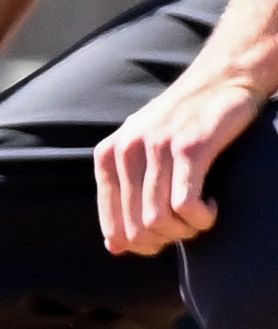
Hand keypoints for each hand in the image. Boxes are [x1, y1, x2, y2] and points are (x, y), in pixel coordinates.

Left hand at [95, 71, 264, 255]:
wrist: (220, 79)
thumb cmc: (183, 123)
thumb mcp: (142, 154)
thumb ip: (125, 197)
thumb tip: (114, 249)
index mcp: (108, 156)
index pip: (114, 228)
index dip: (144, 245)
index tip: (169, 237)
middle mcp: (125, 151)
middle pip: (138, 231)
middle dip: (169, 240)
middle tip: (191, 226)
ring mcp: (155, 148)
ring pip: (160, 222)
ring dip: (188, 230)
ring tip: (203, 215)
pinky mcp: (189, 148)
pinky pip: (185, 204)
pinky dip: (201, 218)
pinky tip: (213, 207)